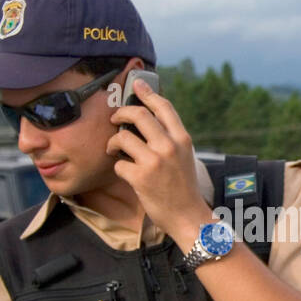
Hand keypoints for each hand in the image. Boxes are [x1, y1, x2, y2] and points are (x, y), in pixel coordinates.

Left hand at [105, 79, 211, 246]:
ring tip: (115, 150)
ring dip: (113, 143)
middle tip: (115, 119)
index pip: (163, 107)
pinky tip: (125, 172)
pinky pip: (119, 164)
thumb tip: (148, 118)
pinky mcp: (140, 178)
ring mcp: (154, 162)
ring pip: (123, 138)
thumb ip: (169, 138)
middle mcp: (169, 147)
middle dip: (121, 113)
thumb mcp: (184, 156)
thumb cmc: (183, 186)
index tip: (137, 84)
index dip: (147, 93)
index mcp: (181, 139)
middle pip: (139, 115)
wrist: (187, 215)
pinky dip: (118, 167)